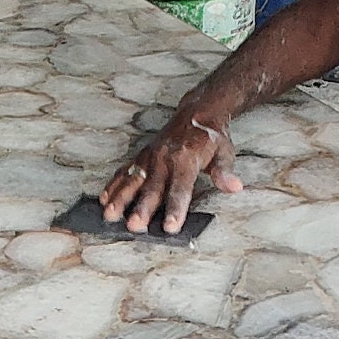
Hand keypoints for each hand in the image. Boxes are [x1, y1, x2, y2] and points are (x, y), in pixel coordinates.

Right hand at [100, 103, 239, 232]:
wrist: (197, 112)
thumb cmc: (211, 137)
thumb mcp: (225, 152)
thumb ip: (224, 171)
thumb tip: (234, 187)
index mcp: (186, 159)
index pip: (181, 188)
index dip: (176, 208)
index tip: (171, 227)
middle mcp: (164, 158)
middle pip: (152, 188)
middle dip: (142, 208)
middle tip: (134, 226)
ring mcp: (150, 156)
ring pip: (133, 180)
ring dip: (120, 198)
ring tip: (110, 215)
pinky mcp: (141, 155)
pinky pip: (125, 171)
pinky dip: (114, 184)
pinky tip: (104, 199)